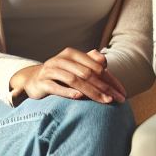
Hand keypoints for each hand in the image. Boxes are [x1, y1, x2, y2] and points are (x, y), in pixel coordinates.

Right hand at [11, 48, 125, 103]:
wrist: (33, 80)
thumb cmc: (60, 74)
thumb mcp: (75, 66)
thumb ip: (91, 63)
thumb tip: (104, 61)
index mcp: (72, 54)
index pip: (97, 66)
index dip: (112, 80)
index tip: (123, 93)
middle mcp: (61, 60)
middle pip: (88, 73)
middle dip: (105, 87)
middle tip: (118, 99)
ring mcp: (50, 70)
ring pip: (74, 80)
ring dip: (92, 91)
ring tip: (105, 101)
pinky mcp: (42, 82)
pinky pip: (56, 87)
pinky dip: (68, 92)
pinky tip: (79, 97)